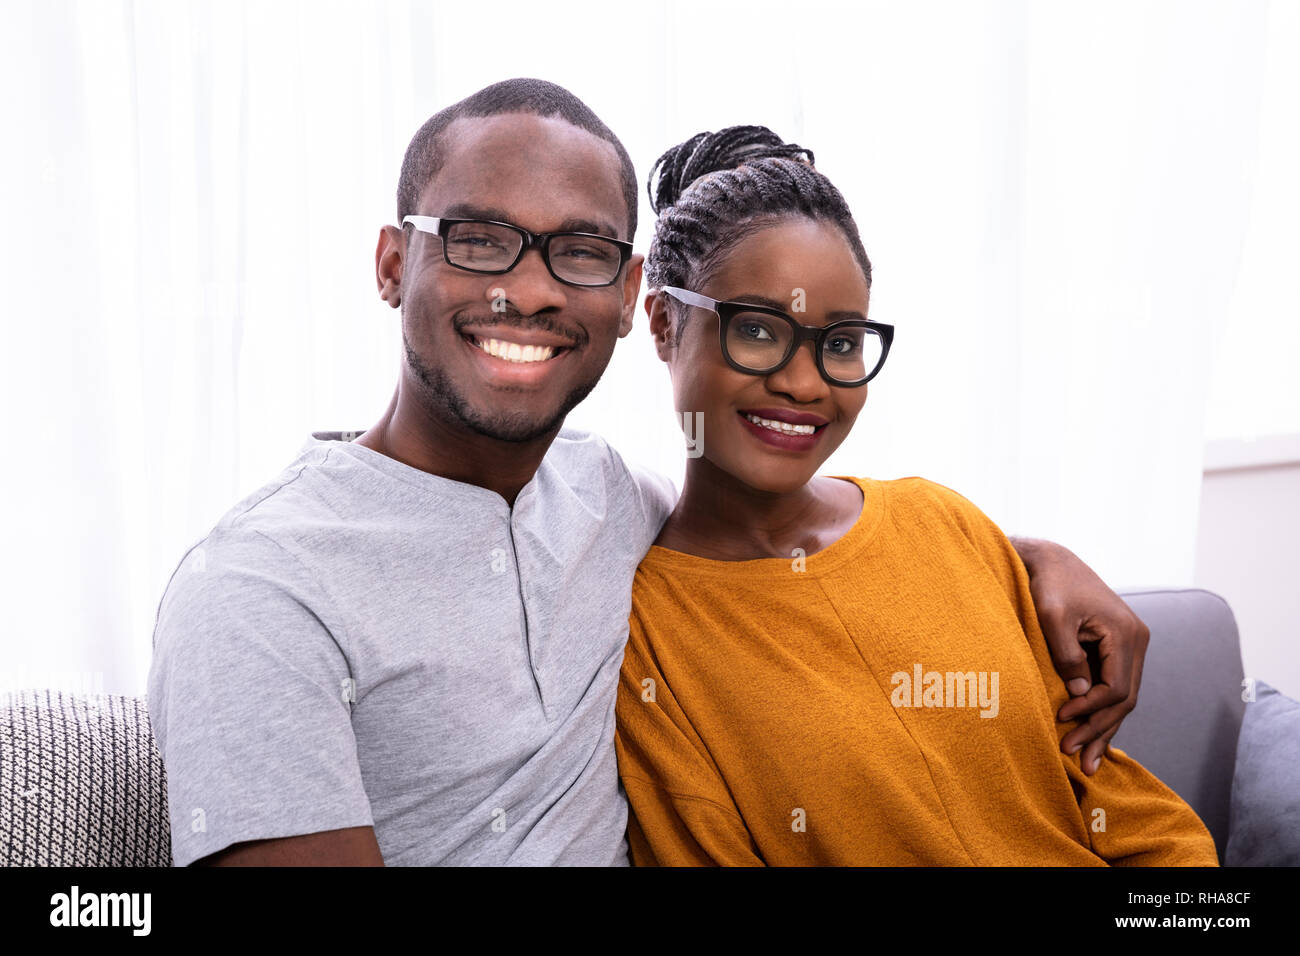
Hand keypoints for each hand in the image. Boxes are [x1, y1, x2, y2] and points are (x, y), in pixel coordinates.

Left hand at [1010, 537, 1150, 775]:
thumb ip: (1067, 654)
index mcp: (1125, 632)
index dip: (1090, 709)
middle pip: (1125, 698)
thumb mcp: (1052, 617)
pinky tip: (1093, 736)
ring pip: (1123, 697)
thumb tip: (1081, 694)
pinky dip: (1103, 711)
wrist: (1052, 561)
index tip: (1060, 718)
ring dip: (1104, 728)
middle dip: (1099, 729)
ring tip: (1087, 762)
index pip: (1116, 687)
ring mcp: (1131, 645)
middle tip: (1074, 756)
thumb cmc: (1049, 585)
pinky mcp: (1119, 649)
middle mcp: (1137, 640)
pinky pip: (1116, 686)